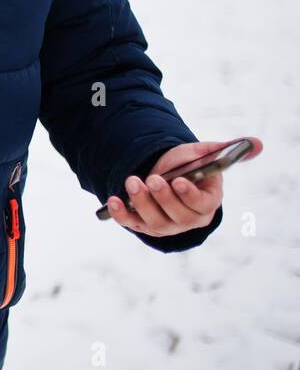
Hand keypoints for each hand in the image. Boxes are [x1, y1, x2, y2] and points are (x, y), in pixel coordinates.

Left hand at [104, 137, 260, 237]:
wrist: (164, 173)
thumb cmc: (187, 165)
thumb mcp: (203, 154)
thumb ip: (226, 150)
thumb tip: (256, 143)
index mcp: (207, 203)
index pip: (201, 205)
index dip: (190, 196)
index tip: (179, 180)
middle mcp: (189, 219)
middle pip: (177, 216)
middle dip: (162, 198)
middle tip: (150, 179)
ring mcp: (167, 225)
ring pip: (155, 222)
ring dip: (141, 203)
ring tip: (132, 181)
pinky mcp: (145, 226)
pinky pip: (133, 224)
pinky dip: (122, 215)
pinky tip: (114, 200)